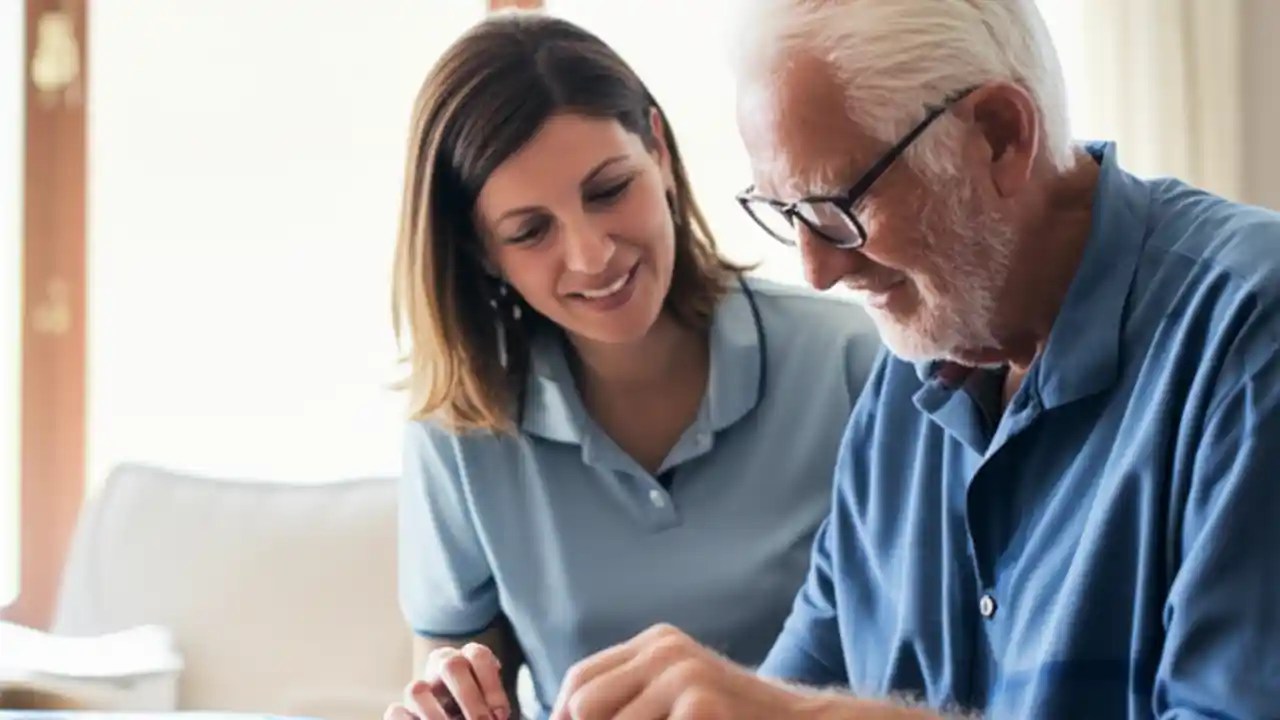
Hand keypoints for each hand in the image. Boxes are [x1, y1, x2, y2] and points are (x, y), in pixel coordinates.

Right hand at [384, 642, 510, 719]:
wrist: (457, 714)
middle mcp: (442, 664)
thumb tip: (496, 717)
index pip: (478, 655)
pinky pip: (395, 712)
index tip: (500, 715)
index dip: (491, 686)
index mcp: (468, 657)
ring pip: (416, 689)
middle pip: (451, 665)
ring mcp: (420, 686)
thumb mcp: (492, 705)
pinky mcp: (401, 710)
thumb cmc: (481, 712)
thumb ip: (493, 707)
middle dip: (470, 698)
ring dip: (436, 715)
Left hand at [551, 624, 833, 719]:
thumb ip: (631, 699)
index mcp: (656, 644)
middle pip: (584, 704)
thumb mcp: (679, 694)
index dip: (561, 717)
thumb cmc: (733, 719)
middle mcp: (665, 651)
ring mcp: (684, 676)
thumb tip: (567, 718)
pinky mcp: (701, 705)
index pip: (580, 678)